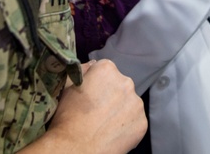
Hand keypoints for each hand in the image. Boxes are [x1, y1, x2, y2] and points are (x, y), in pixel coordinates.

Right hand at [19, 60, 146, 153]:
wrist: (76, 148)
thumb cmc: (67, 117)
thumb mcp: (67, 86)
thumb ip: (83, 70)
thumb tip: (93, 64)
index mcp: (107, 69)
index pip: (105, 71)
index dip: (97, 84)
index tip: (90, 96)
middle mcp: (126, 82)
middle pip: (120, 85)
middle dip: (111, 95)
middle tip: (97, 111)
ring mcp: (136, 103)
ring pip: (129, 103)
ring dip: (121, 110)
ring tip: (104, 124)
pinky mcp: (142, 123)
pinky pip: (135, 121)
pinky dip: (127, 126)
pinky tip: (112, 133)